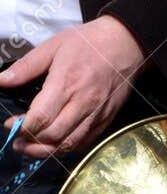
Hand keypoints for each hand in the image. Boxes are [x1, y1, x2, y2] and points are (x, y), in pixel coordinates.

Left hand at [0, 16, 144, 157]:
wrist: (128, 44)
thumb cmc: (89, 42)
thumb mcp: (53, 46)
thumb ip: (26, 66)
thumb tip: (1, 81)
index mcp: (66, 83)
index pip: (41, 117)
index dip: (22, 127)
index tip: (10, 125)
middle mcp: (83, 103)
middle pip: (54, 136)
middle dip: (30, 143)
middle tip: (17, 141)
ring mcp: (97, 113)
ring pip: (70, 144)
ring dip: (47, 151)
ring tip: (31, 148)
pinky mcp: (107, 118)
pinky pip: (85, 142)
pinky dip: (67, 148)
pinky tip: (55, 144)